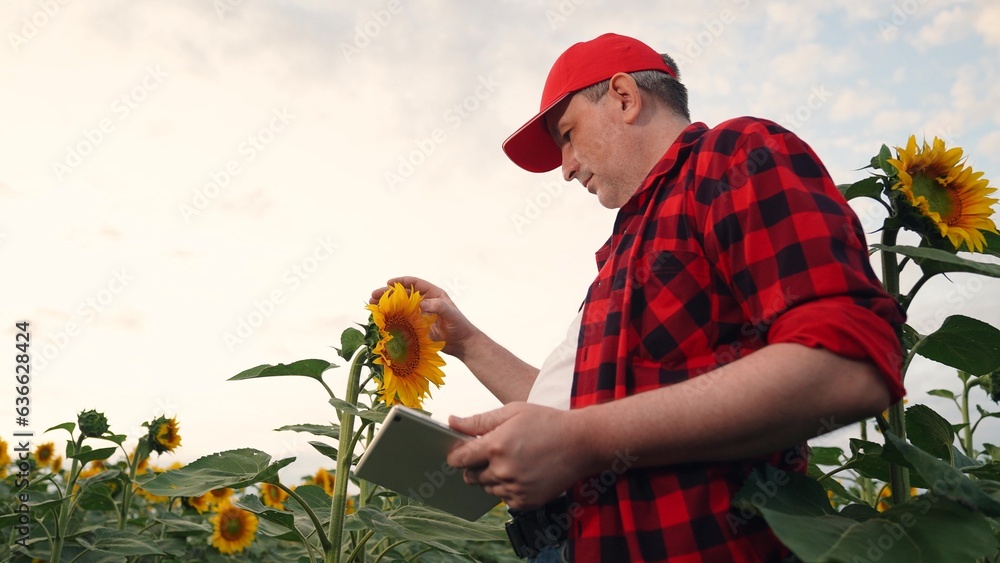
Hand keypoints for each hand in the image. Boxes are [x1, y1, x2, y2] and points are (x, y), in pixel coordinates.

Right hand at [370, 276, 479, 358]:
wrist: (462, 344)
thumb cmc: (460, 326)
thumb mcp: (450, 314)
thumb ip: (437, 306)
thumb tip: (420, 304)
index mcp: (433, 294)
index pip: (415, 283)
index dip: (401, 282)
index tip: (388, 283)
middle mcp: (425, 302)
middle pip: (403, 295)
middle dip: (388, 294)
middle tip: (374, 296)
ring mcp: (420, 314)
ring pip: (400, 307)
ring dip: (387, 306)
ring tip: (373, 307)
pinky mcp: (417, 326)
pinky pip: (402, 320)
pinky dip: (392, 319)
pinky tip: (381, 320)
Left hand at [446, 402, 591, 509]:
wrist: (581, 443)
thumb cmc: (546, 422)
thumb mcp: (512, 412)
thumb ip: (478, 420)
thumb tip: (451, 421)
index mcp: (495, 446)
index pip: (459, 459)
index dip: (456, 456)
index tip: (459, 454)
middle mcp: (502, 470)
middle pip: (471, 476)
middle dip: (475, 466)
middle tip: (492, 454)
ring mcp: (515, 488)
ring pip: (487, 488)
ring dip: (492, 477)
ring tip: (513, 461)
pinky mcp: (526, 502)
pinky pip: (504, 499)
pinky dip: (508, 489)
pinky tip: (523, 473)